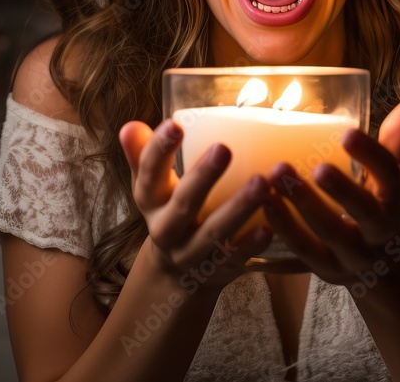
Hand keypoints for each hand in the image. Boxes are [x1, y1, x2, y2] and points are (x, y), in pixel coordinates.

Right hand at [119, 118, 272, 288]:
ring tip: (261, 182)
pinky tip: (269, 226)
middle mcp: (166, 230)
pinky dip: (251, 244)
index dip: (159, 150)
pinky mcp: (218, 270)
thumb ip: (143, 155)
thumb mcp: (152, 187)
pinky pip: (235, 258)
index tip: (175, 124)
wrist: (176, 274)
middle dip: (203, 177)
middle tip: (223, 148)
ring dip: (238, 208)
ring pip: (213, 233)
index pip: (149, 174)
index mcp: (150, 202)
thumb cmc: (169, 212)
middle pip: (183, 204)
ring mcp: (191, 253)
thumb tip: (130, 125)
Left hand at [262, 99, 399, 286]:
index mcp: (398, 199)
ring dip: (304, 205)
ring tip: (276, 174)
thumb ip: (396, 140)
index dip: (371, 156)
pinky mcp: (327, 269)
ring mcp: (354, 254)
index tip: (348, 133)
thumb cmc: (383, 204)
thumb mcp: (395, 175)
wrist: (385, 265)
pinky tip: (265, 202)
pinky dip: (284, 227)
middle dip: (343, 190)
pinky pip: (304, 251)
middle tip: (318, 167)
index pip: (391, 176)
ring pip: (331, 233)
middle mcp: (381, 231)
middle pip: (366, 213)